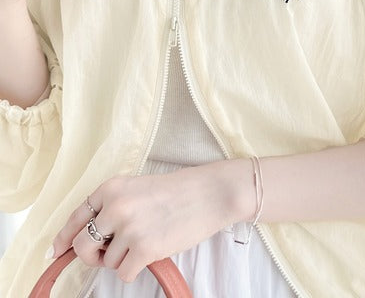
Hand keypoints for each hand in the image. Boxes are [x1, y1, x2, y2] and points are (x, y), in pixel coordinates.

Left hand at [49, 159, 254, 282]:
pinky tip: (152, 253)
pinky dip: (135, 269)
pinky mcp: (144, 249)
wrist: (210, 193)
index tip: (56, 251)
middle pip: (84, 246)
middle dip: (93, 255)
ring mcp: (128, 228)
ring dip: (124, 259)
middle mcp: (115, 206)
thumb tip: (88, 238)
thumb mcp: (138, 188)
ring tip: (148, 240)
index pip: (77, 217)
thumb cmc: (178, 191)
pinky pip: (124, 274)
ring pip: (108, 262)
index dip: (64, 238)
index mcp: (111, 188)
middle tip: (110, 254)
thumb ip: (113, 206)